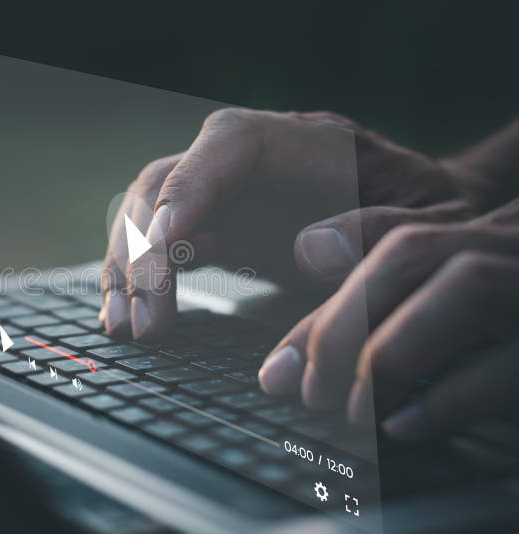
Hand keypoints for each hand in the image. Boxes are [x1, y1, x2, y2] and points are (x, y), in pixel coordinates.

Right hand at [102, 108, 469, 339]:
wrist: (421, 220)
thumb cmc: (430, 214)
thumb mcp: (432, 222)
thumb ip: (378, 229)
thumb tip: (306, 249)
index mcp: (306, 142)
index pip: (228, 141)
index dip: (190, 184)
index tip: (169, 239)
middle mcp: (250, 162)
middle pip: (167, 180)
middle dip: (145, 248)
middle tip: (147, 320)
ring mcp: (227, 196)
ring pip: (148, 213)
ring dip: (127, 268)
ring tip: (124, 327)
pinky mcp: (217, 230)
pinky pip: (161, 246)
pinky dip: (137, 280)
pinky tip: (127, 316)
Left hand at [259, 199, 518, 439]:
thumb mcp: (466, 290)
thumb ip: (398, 280)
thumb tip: (311, 253)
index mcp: (487, 232)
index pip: (388, 245)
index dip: (326, 306)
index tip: (277, 370)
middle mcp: (515, 242)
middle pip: (412, 254)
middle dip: (343, 324)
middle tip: (306, 391)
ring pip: (465, 287)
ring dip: (390, 350)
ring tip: (350, 409)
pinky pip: (513, 361)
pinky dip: (452, 394)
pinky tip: (404, 426)